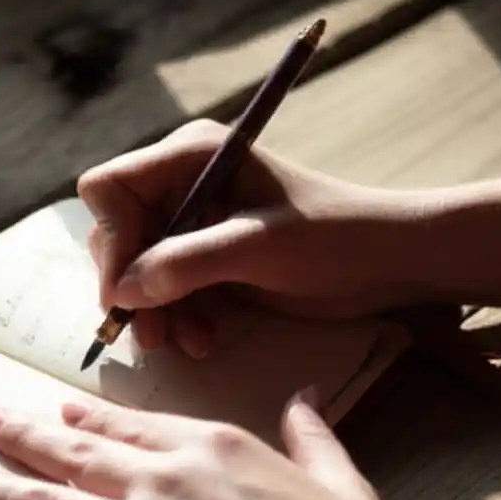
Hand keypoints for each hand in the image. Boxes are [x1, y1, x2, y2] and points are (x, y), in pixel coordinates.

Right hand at [76, 119, 424, 356]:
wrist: (390, 262)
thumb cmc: (335, 238)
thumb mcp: (259, 248)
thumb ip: (186, 263)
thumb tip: (121, 289)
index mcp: (191, 155)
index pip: (110, 190)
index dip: (111, 241)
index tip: (126, 292)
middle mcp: (182, 181)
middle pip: (117, 234)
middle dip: (133, 286)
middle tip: (153, 334)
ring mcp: (193, 220)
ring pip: (137, 269)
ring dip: (156, 311)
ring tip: (190, 344)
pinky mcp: (206, 255)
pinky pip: (165, 288)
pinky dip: (178, 317)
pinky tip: (204, 339)